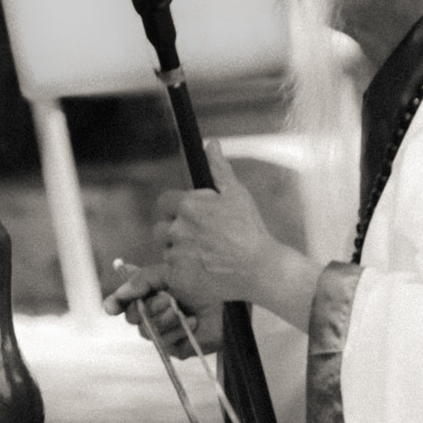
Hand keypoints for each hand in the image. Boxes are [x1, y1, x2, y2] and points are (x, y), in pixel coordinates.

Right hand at [104, 264, 221, 357]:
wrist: (231, 297)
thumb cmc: (205, 280)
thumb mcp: (170, 273)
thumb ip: (142, 280)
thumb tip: (119, 293)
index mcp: (153, 294)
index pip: (125, 302)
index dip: (115, 304)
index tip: (112, 307)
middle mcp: (157, 314)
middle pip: (133, 318)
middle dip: (149, 307)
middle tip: (168, 299)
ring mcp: (167, 332)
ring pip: (147, 332)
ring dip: (164, 319)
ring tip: (183, 310)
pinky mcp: (179, 348)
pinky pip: (164, 344)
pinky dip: (178, 331)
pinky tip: (193, 322)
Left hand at [154, 142, 278, 308]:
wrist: (261, 270)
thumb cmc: (251, 231)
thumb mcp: (237, 194)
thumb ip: (219, 168)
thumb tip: (211, 144)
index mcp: (187, 206)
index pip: (164, 203)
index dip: (175, 210)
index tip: (189, 219)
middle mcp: (177, 229)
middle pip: (160, 229)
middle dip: (175, 233)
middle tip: (199, 242)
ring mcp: (175, 255)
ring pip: (165, 253)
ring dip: (178, 255)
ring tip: (205, 259)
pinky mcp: (177, 279)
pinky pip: (168, 274)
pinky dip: (181, 275)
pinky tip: (201, 274)